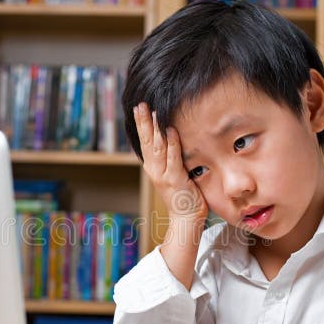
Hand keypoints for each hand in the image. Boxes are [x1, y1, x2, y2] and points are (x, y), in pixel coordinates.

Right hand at [134, 102, 207, 224]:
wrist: (186, 219)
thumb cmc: (184, 196)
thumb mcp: (174, 173)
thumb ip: (171, 157)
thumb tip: (173, 138)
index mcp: (153, 167)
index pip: (145, 141)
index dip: (141, 124)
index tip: (138, 108)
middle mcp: (154, 169)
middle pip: (147, 141)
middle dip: (143, 121)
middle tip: (140, 104)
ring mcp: (163, 174)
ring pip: (156, 146)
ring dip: (154, 127)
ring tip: (151, 111)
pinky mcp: (175, 179)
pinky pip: (172, 158)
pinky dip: (171, 143)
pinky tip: (169, 129)